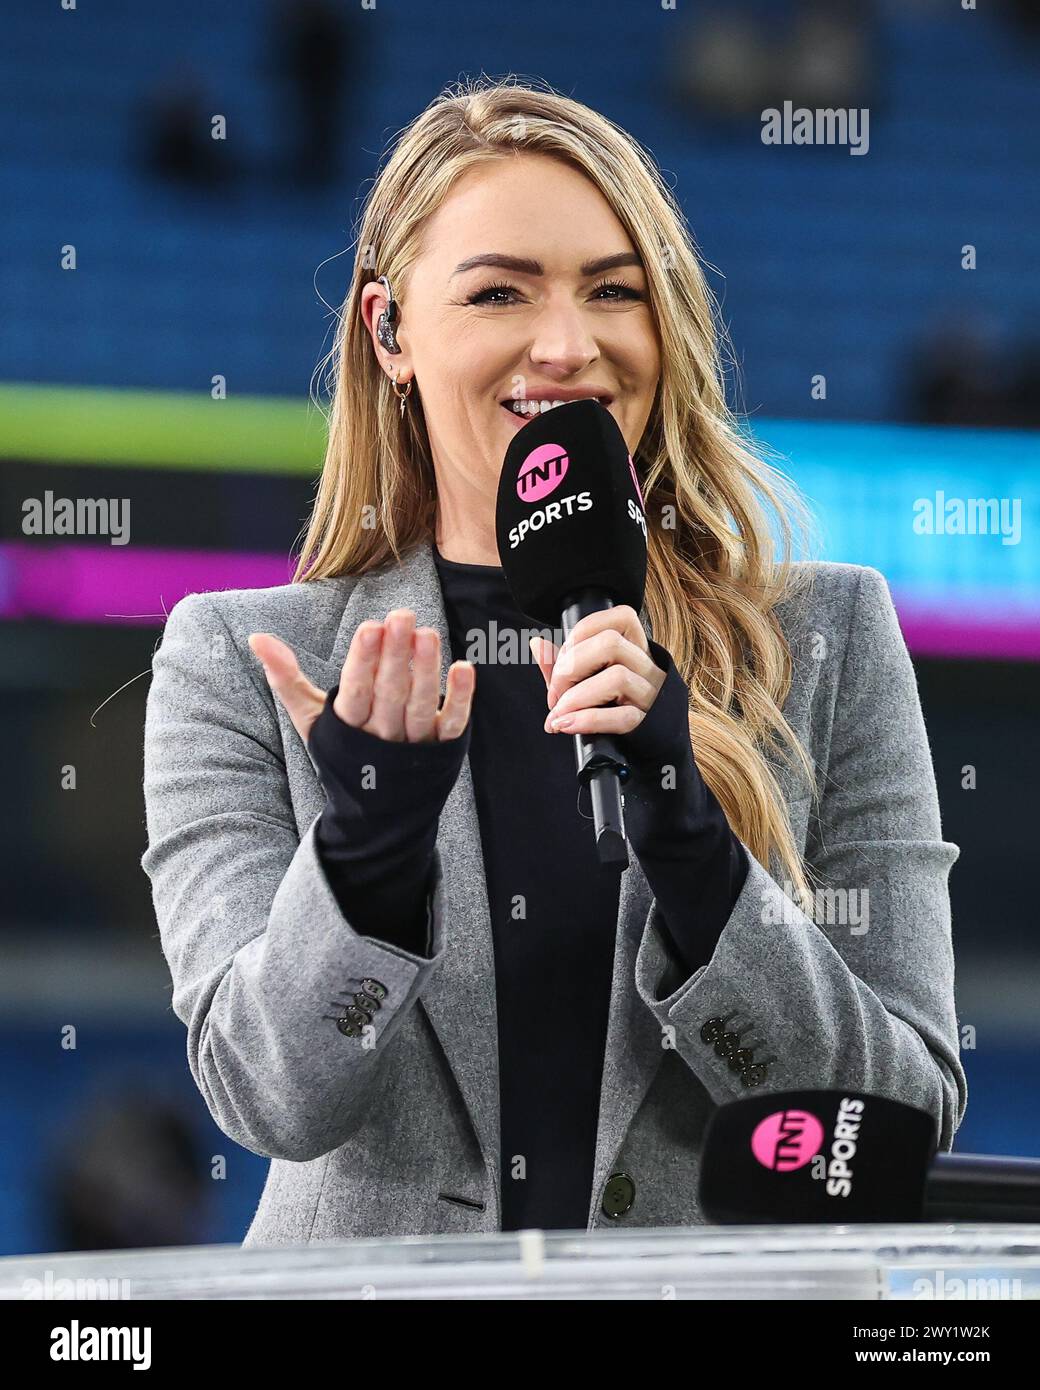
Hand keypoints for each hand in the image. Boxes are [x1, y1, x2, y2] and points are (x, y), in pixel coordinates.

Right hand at [248, 609, 474, 745]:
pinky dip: (460, 699)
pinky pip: (452, 724)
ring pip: (420, 706)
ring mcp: (413, 745)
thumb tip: (256, 637)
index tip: (370, 627)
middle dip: (395, 655)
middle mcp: (381, 737)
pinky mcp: (443, 750)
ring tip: (428, 633)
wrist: (375, 814)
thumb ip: (287, 678)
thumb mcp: (311, 719)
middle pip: (390, 694)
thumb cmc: (341, 752)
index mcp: (348, 728)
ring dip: (426, 670)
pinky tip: (464, 667)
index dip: (363, 662)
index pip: (356, 692)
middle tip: (402, 615)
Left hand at [529, 605, 665, 736]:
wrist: (647, 740)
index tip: (561, 663)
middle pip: (611, 644)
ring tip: (559, 713)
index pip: (618, 618)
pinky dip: (587, 720)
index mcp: (635, 647)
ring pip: (618, 677)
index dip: (579, 635)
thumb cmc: (613, 704)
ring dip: (576, 697)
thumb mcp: (586, 679)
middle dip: (571, 666)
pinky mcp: (646, 723)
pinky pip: (622, 717)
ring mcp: (650, 694)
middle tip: (555, 692)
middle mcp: (647, 666)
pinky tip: (566, 725)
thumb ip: (563, 663)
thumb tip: (537, 643)